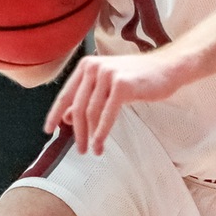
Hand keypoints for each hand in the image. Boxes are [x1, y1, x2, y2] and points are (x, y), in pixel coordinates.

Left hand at [44, 51, 189, 154]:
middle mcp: (94, 66)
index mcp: (87, 65)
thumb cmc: (138, 78)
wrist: (167, 68)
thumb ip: (88, 99)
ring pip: (90, 112)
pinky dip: (102, 132)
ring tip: (93, 150)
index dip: (55, 114)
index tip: (48, 130)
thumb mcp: (108, 87)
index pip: (65, 94)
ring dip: (90, 135)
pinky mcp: (122, 84)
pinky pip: (107, 114)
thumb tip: (67, 118)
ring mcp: (108, 74)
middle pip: (77, 106)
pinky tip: (100, 143)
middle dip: (77, 132)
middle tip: (79, 149)